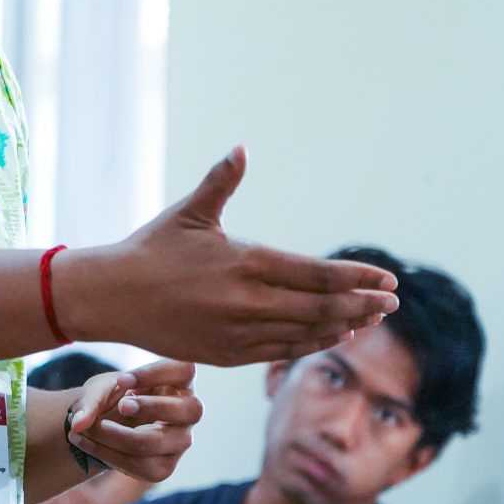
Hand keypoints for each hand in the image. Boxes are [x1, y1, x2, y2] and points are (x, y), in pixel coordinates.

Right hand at [52, 148, 399, 366]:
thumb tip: (241, 148)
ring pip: (305, 333)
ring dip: (342, 326)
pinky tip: (332, 335)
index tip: (387, 279)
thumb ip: (221, 181)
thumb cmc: (151, 249)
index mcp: (244, 262)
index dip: (356, 278)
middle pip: (321, 308)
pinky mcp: (227, 354)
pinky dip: (311, 343)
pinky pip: (280, 352)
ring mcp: (238, 333)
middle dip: (362, 304)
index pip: (317, 274)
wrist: (111, 298)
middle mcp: (247, 302)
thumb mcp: (188, 212)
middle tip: (392, 302)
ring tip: (370, 318)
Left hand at [64, 360, 201, 484]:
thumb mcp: (99, 390)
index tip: (123, 380)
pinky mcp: (165, 467)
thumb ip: (90, 401)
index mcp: (179, 382)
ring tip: (89, 428)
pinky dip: (109, 455)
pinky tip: (86, 443)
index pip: (185, 370)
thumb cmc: (111, 398)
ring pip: (159, 442)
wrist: (103, 426)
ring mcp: (181, 441)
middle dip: (151, 407)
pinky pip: (143, 466)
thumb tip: (78, 424)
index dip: (156, 374)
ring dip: (119, 436)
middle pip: (190, 410)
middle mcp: (188, 412)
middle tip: (121, 406)